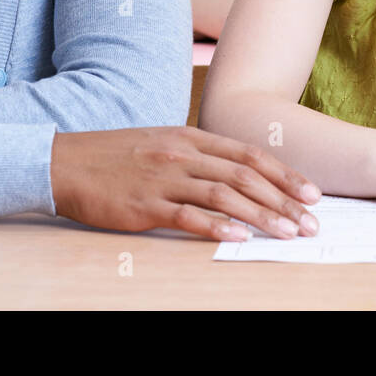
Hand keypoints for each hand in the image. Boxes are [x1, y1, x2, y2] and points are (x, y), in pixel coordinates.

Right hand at [49, 127, 320, 240]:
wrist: (64, 163)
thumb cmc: (114, 157)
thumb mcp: (161, 143)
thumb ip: (197, 156)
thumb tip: (236, 176)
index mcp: (190, 137)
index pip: (248, 155)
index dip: (284, 174)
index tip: (311, 192)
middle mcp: (182, 154)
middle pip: (245, 176)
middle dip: (284, 200)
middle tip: (311, 221)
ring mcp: (164, 179)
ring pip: (225, 196)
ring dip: (263, 216)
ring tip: (289, 233)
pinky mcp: (144, 205)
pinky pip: (188, 216)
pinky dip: (218, 227)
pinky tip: (241, 238)